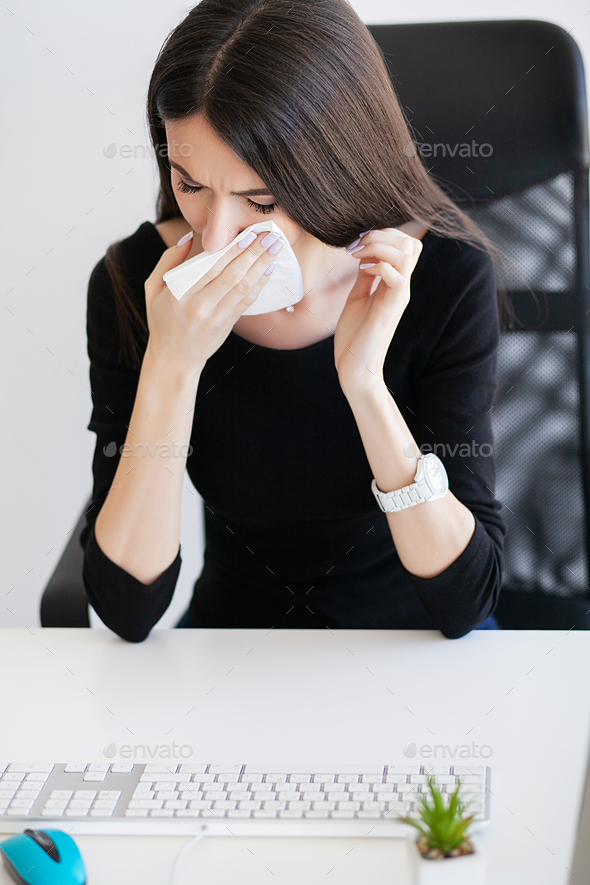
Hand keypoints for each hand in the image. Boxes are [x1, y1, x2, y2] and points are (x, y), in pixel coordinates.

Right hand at [143, 230, 274, 385]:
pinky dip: (260, 284)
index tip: (248, 235)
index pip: (210, 268)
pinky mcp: (228, 324)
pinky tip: (269, 269)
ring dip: (261, 266)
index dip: (232, 251)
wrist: (174, 360)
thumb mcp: (153, 289)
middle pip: (232, 275)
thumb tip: (188, 237)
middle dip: (254, 253)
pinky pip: (247, 301)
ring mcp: (217, 318)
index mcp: (180, 295)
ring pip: (244, 288)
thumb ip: (169, 260)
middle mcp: (200, 307)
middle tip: (271, 236)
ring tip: (275, 248)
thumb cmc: (162, 321)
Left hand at [334, 227, 422, 391]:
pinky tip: (363, 273)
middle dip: (382, 235)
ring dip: (380, 247)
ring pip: (406, 254)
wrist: (354, 368)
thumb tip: (365, 257)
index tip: (356, 245)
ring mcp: (397, 297)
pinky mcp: (390, 309)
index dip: (383, 235)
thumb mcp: (357, 299)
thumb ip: (365, 278)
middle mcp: (401, 288)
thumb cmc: (354, 338)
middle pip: (411, 244)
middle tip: (357, 247)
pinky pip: (397, 276)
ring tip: (359, 256)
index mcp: (393, 285)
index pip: (405, 245)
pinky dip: (378, 266)